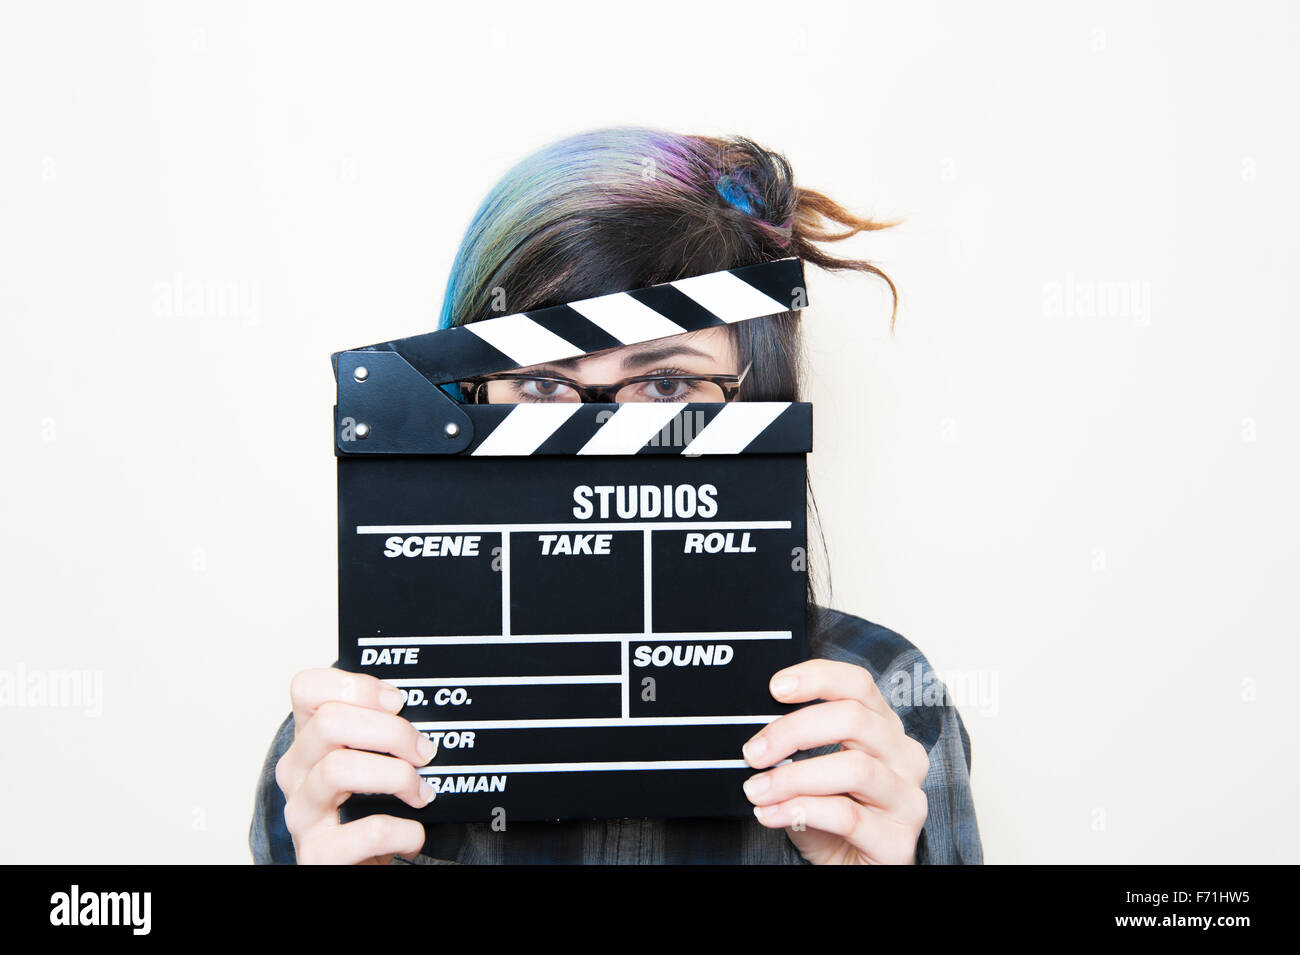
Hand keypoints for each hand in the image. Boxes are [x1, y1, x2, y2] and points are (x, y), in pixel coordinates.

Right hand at [276, 668, 434, 864]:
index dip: (356, 686)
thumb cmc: (368, 811)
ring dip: (397, 776)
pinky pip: (368, 830)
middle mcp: (296, 772)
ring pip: (338, 769)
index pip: (307, 688)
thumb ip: (384, 733)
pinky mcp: (317, 855)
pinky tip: (414, 834)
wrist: (353, 868)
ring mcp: (301, 814)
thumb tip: (427, 707)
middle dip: (390, 731)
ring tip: (422, 793)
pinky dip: (404, 830)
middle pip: (329, 722)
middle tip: (425, 752)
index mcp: (309, 740)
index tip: (398, 702)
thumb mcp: (370, 763)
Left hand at [742, 659, 929, 864]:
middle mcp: (905, 756)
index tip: (775, 688)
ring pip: (854, 769)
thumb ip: (797, 745)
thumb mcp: (812, 771)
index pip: (858, 684)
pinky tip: (772, 814)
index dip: (817, 677)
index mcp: (884, 729)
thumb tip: (756, 726)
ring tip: (757, 790)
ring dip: (793, 777)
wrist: (851, 871)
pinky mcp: (899, 840)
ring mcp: (908, 799)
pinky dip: (801, 811)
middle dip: (794, 731)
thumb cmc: (830, 816)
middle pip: (854, 719)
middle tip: (753, 752)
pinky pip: (847, 816)